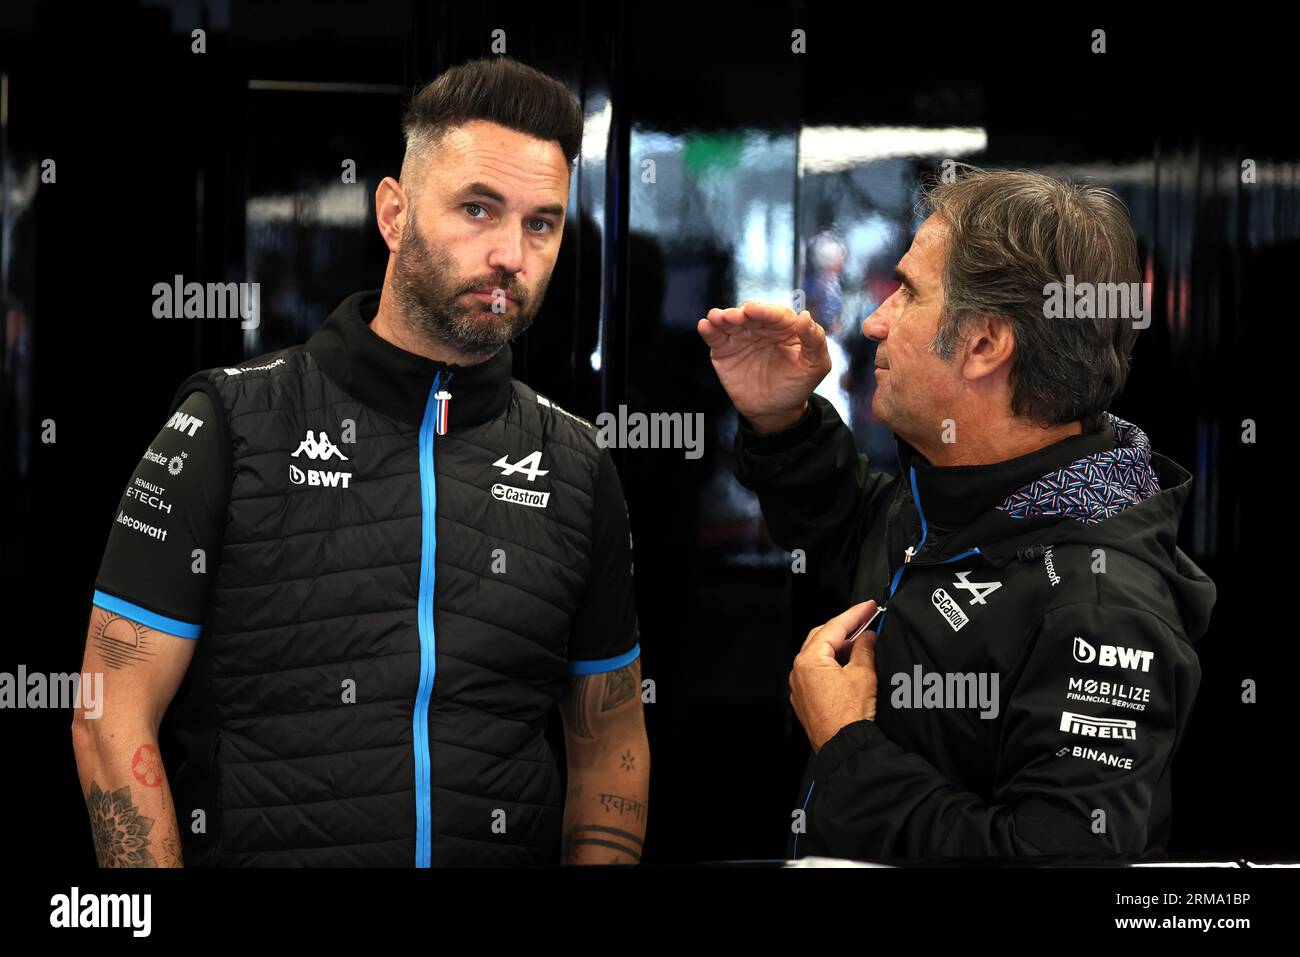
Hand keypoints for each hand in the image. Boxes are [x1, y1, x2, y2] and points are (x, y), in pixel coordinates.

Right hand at [697, 301, 830, 432]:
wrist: (774, 411)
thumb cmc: (797, 385)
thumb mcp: (815, 366)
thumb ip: (814, 341)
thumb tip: (805, 316)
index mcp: (785, 327)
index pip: (774, 314)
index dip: (764, 310)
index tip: (753, 310)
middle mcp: (761, 327)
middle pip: (749, 314)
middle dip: (740, 313)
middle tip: (733, 316)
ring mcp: (741, 337)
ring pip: (729, 322)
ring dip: (721, 317)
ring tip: (716, 318)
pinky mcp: (724, 350)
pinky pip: (715, 337)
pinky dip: (709, 330)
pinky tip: (705, 325)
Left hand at [789, 600, 879, 751]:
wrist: (845, 747)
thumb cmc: (849, 716)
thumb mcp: (863, 674)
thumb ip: (864, 649)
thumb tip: (867, 636)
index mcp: (810, 660)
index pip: (834, 626)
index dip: (855, 614)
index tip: (870, 606)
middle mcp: (799, 671)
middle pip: (823, 637)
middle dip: (845, 628)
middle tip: (866, 620)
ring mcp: (800, 687)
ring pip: (820, 656)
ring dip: (840, 647)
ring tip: (863, 643)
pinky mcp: (806, 700)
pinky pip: (818, 673)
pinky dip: (834, 664)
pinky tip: (850, 665)